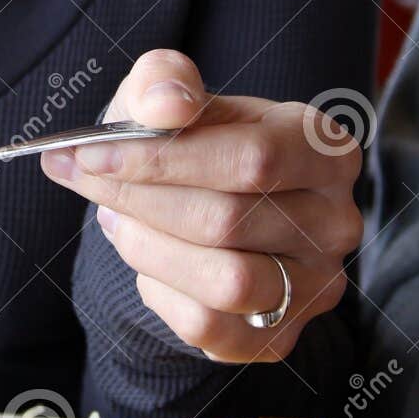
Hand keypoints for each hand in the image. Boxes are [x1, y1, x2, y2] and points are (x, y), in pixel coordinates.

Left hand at [42, 49, 363, 362]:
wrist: (194, 201)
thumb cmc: (187, 140)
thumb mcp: (172, 93)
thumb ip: (165, 80)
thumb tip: (165, 104)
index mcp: (323, 149)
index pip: (252, 159)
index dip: (163, 158)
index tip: (93, 152)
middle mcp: (334, 221)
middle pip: (227, 220)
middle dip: (137, 198)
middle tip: (84, 178)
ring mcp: (314, 285)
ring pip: (225, 283)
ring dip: (148, 248)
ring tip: (115, 217)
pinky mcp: (278, 337)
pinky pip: (209, 326)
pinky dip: (159, 291)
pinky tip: (146, 258)